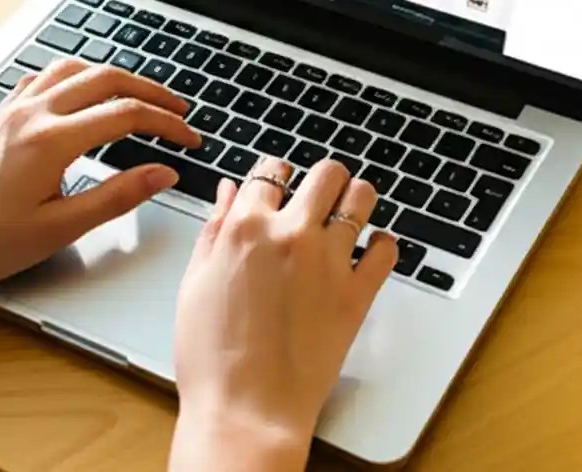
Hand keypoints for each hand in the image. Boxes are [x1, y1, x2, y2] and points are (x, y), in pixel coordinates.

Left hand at [0, 59, 200, 290]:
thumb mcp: (60, 228)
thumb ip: (117, 196)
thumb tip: (161, 174)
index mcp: (52, 141)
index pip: (127, 115)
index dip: (167, 124)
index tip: (189, 139)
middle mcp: (33, 115)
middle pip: (106, 80)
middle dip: (151, 92)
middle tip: (179, 109)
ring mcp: (12, 111)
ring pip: (74, 70)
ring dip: (113, 77)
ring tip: (138, 95)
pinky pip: (43, 78)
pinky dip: (74, 78)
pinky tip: (80, 93)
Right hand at [170, 157, 398, 471]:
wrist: (245, 409)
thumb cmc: (212, 358)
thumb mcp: (194, 285)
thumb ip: (213, 231)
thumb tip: (228, 192)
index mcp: (244, 230)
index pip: (270, 172)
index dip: (277, 174)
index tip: (282, 181)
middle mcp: (290, 235)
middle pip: (325, 173)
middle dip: (324, 179)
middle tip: (322, 195)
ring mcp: (328, 262)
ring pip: (361, 198)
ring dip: (357, 199)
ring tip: (350, 212)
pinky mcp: (357, 293)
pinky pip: (387, 249)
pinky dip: (383, 244)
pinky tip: (371, 249)